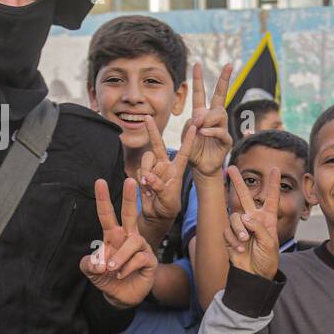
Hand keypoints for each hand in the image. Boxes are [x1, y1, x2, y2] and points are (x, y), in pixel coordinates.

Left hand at [81, 177, 157, 306]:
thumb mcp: (92, 271)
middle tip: (130, 180)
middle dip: (130, 197)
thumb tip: (99, 262)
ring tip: (111, 268)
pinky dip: (127, 268)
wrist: (121, 297)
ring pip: (133, 242)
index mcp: (112, 235)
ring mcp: (141, 248)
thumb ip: (89, 264)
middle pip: (130, 214)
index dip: (103, 199)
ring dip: (120, 255)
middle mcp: (128, 237)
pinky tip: (122, 275)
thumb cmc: (107, 279)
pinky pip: (139, 258)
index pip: (107, 215)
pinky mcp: (150, 260)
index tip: (100, 182)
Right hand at [135, 114, 188, 229]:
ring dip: (144, 172)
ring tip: (148, 186)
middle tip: (146, 118)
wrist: (156, 215)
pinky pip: (138, 171)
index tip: (195, 126)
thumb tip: (148, 177)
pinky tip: (146, 190)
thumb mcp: (168, 199)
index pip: (184, 152)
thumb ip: (159, 187)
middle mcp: (165, 166)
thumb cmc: (168, 207)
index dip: (189, 139)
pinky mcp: (143, 174)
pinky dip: (140, 180)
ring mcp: (153, 170)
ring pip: (145, 160)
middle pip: (158, 145)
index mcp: (177, 170)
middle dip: (152, 132)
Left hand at [186, 61, 234, 179]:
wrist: (200, 167)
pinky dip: (211, 131)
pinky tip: (203, 132)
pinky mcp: (226, 140)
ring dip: (208, 118)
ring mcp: (221, 127)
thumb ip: (189, 125)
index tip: (197, 64)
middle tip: (229, 64)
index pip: (200, 93)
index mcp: (201, 114)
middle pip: (220, 95)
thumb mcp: (185, 136)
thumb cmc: (192, 150)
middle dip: (224, 79)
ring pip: (219, 113)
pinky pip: (221, 130)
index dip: (198, 79)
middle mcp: (213, 118)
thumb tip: (200, 119)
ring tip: (199, 127)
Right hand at [224, 163, 280, 279]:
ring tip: (245, 240)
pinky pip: (227, 231)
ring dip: (239, 228)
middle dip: (237, 182)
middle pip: (244, 197)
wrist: (255, 275)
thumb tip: (243, 217)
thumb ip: (258, 227)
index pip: (271, 198)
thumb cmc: (267, 260)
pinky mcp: (229, 236)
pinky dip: (233, 239)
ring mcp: (240, 227)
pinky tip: (239, 249)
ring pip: (234, 216)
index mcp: (267, 219)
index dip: (273, 184)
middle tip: (231, 168)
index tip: (276, 169)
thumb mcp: (270, 243)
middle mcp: (253, 220)